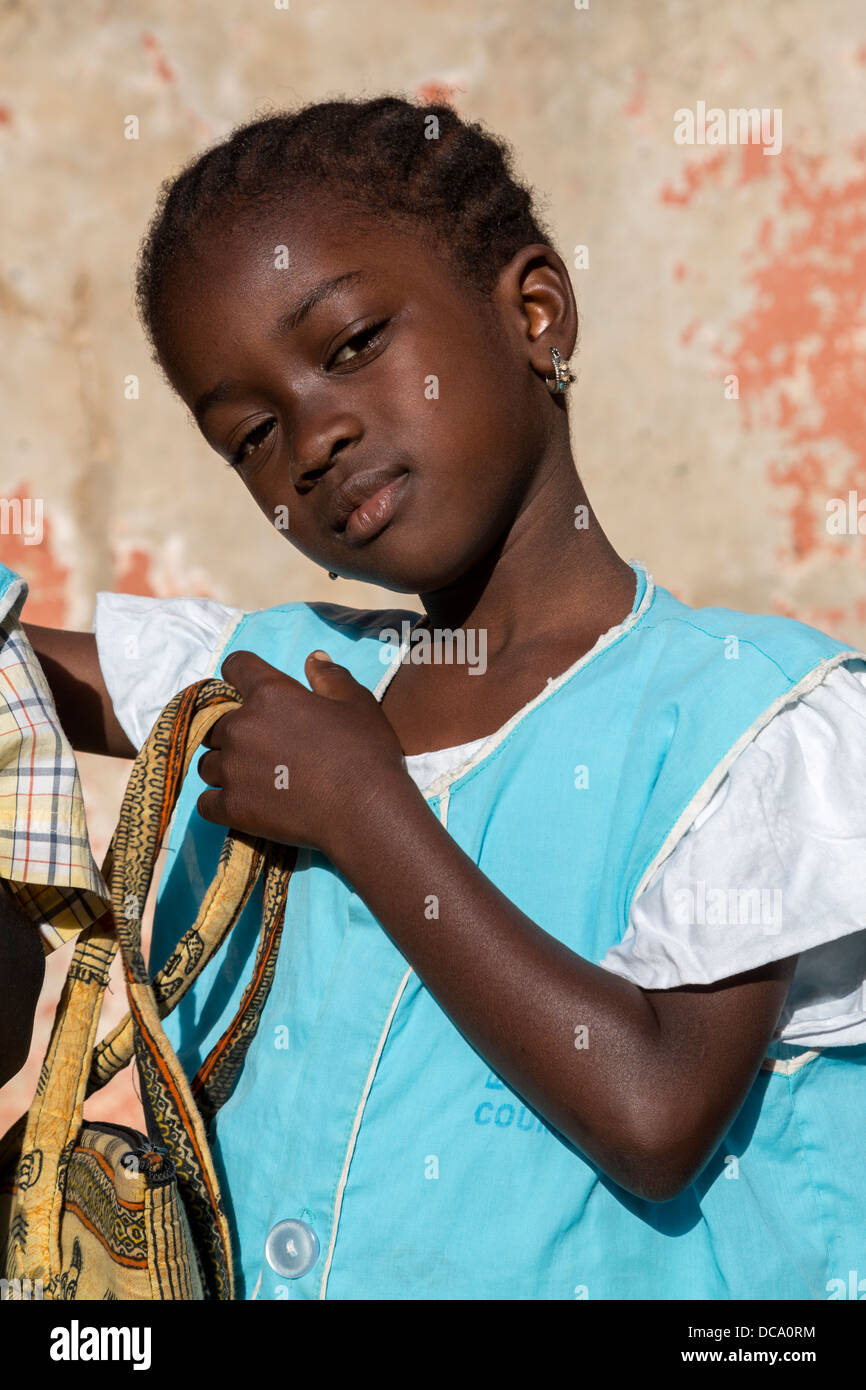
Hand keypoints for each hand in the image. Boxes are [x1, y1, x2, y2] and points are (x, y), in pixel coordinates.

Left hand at [195, 648, 408, 858]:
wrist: (364, 811)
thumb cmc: (365, 752)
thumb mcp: (357, 703)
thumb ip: (330, 676)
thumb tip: (313, 657)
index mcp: (269, 694)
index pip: (236, 666)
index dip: (242, 674)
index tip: (250, 689)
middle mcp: (241, 727)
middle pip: (216, 723)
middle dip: (235, 731)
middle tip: (265, 748)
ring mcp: (232, 769)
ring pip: (208, 763)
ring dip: (225, 767)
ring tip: (253, 779)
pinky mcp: (232, 807)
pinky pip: (206, 802)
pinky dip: (219, 802)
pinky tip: (242, 804)